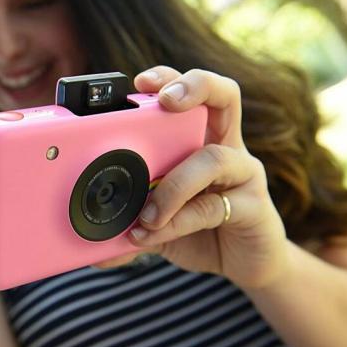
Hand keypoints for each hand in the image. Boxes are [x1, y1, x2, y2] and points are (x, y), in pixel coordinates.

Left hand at [114, 66, 288, 288]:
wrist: (244, 267)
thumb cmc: (201, 232)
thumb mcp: (159, 223)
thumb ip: (129, 223)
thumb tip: (91, 246)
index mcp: (200, 141)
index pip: (190, 93)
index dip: (169, 79)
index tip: (139, 83)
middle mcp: (226, 149)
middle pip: (224, 96)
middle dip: (194, 86)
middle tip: (165, 100)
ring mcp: (244, 175)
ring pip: (213, 157)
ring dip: (171, 186)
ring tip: (145, 215)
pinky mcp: (254, 207)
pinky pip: (213, 206)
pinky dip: (178, 221)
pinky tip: (152, 234)